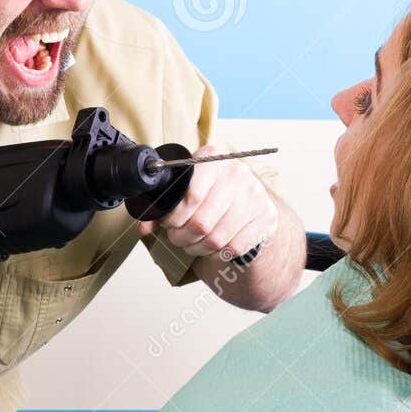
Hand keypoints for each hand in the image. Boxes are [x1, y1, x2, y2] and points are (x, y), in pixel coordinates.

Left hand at [140, 141, 278, 261]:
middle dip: (180, 236)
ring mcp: (255, 196)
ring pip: (215, 239)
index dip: (172, 216)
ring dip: (196, 247)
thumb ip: (163, 205)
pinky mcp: (266, 218)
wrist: (248, 200)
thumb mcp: (187, 189)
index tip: (167, 222)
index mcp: (213, 158)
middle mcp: (237, 174)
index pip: (189, 195)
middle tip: (176, 236)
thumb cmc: (210, 194)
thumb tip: (143, 226)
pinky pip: (232, 248)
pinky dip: (217, 253)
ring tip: (191, 242)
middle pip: (200, 222)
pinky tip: (213, 244)